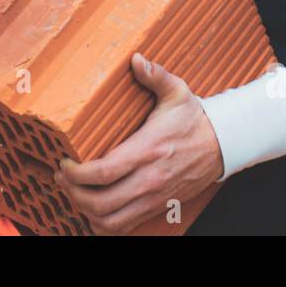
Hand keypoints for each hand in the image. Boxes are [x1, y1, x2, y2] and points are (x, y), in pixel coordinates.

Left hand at [52, 53, 223, 234]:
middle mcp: (149, 179)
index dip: (76, 172)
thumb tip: (136, 59)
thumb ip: (155, 76)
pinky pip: (124, 227)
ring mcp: (153, 197)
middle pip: (100, 202)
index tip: (64, 161)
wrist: (223, 146)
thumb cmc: (194, 119)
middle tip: (61, 176)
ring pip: (110, 221)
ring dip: (84, 210)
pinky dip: (103, 224)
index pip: (103, 172)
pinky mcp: (157, 207)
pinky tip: (91, 210)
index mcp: (148, 150)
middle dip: (72, 192)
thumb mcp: (178, 92)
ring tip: (73, 192)